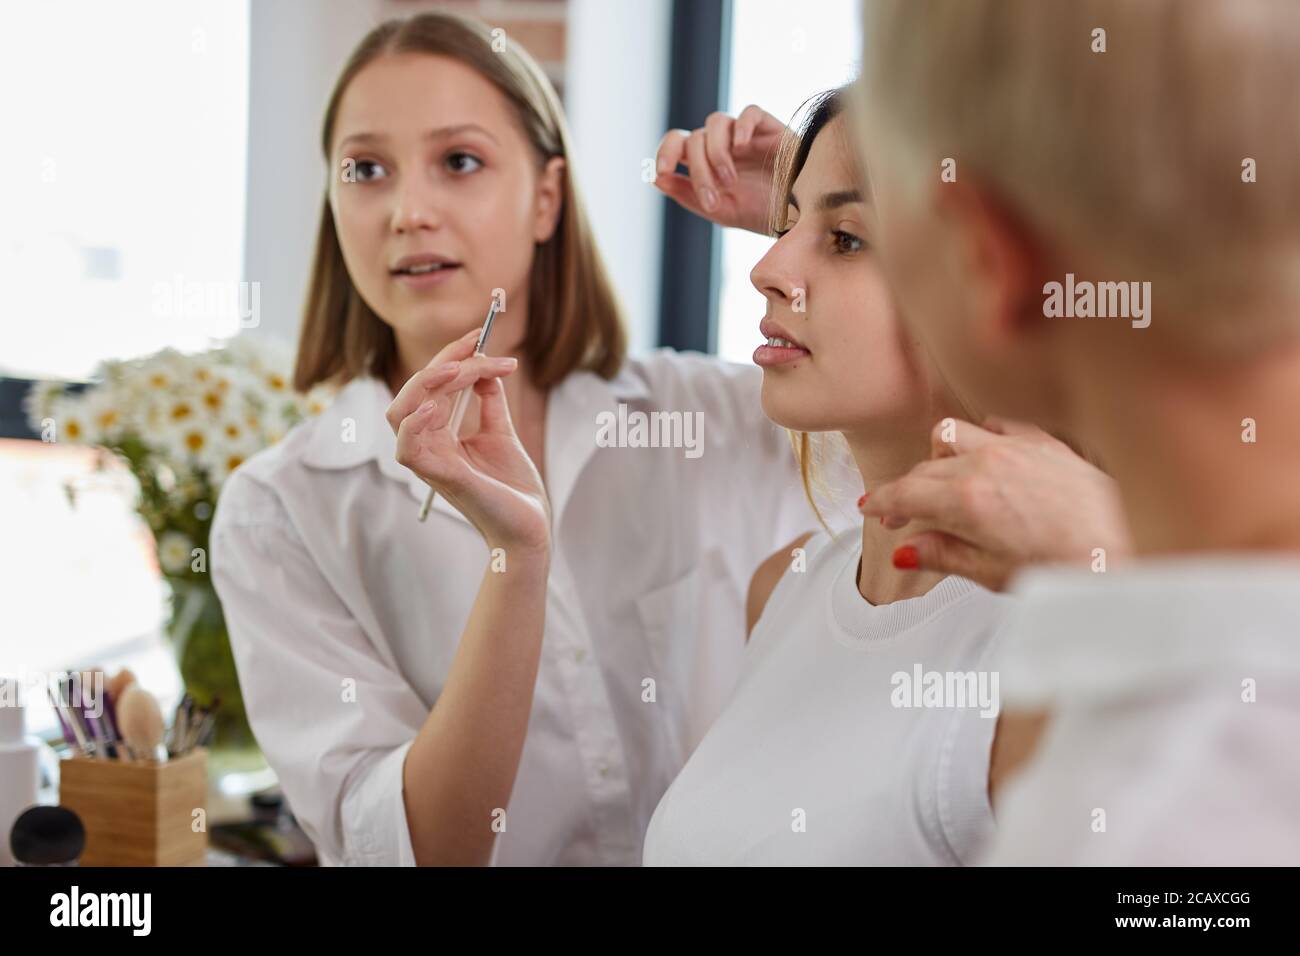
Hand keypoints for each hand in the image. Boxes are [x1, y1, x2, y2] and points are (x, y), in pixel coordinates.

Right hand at [387, 330, 550, 554]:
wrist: (530, 524)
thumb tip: (485, 366)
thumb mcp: (501, 431)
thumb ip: (489, 400)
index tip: (478, 335)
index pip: (432, 384)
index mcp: (440, 432)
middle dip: (443, 361)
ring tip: (457, 369)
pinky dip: (414, 424)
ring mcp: (430, 462)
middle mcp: (428, 444)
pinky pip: (408, 449)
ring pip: (399, 414)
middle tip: (477, 345)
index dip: (451, 356)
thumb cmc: (513, 486)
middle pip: (414, 391)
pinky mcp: (438, 478)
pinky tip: (436, 405)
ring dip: (424, 384)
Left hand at [653, 105, 786, 233]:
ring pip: (715, 123)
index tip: (662, 172)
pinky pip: (750, 113)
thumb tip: (654, 177)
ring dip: (716, 154)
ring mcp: (745, 135)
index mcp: (706, 161)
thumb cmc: (761, 213)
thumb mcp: (719, 210)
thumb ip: (686, 194)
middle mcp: (722, 144)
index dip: (664, 152)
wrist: (801, 217)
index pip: (676, 143)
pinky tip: (742, 147)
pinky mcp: (770, 129)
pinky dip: (741, 126)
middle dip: (698, 170)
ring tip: (730, 181)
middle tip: (713, 198)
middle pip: (694, 138)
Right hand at [859, 417, 1131, 590]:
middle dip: (906, 490)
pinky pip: (997, 424)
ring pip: (952, 434)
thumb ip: (944, 555)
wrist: (1134, 550)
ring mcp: (1017, 448)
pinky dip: (983, 438)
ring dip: (939, 456)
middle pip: (922, 467)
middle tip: (903, 515)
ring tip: (945, 482)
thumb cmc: (1071, 568)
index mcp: (968, 500)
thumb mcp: (995, 575)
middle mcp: (987, 464)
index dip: (881, 503)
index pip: (904, 493)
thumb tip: (907, 550)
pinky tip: (990, 459)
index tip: (872, 510)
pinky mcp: (1046, 442)